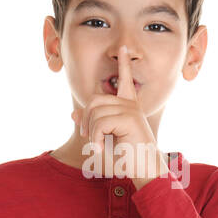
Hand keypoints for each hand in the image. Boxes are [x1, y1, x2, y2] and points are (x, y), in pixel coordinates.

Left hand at [71, 46, 167, 187]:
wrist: (143, 169)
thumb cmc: (125, 156)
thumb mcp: (103, 138)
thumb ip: (90, 124)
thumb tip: (73, 114)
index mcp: (128, 106)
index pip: (125, 81)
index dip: (123, 65)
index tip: (123, 48)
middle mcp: (130, 104)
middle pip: (94, 101)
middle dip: (86, 120)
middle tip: (88, 138)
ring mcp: (130, 109)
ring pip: (95, 113)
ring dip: (91, 133)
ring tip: (98, 146)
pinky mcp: (129, 118)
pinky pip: (99, 123)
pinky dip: (94, 138)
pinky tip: (100, 148)